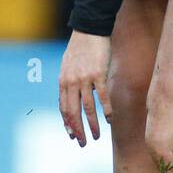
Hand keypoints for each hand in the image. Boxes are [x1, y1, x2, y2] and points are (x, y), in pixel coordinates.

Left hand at [59, 30, 112, 145]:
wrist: (89, 29)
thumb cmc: (80, 47)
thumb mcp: (68, 65)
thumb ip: (69, 82)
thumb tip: (72, 97)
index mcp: (63, 81)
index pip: (63, 108)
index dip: (67, 124)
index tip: (72, 136)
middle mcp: (71, 83)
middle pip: (73, 112)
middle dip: (77, 130)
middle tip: (82, 143)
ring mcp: (85, 79)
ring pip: (88, 108)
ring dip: (92, 125)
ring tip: (96, 137)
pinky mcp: (98, 74)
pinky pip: (102, 97)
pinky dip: (106, 110)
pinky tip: (109, 120)